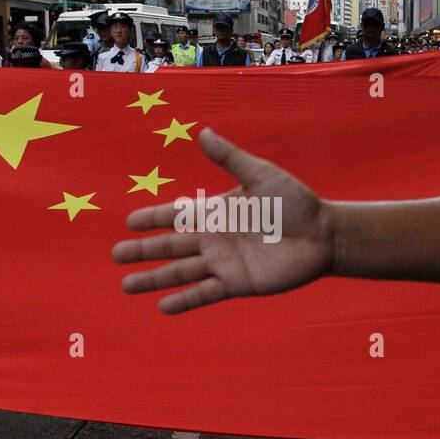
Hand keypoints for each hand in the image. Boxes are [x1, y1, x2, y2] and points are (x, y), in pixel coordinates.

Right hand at [113, 128, 333, 313]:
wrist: (323, 235)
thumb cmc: (295, 201)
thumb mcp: (260, 174)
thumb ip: (229, 158)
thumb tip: (202, 131)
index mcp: (216, 212)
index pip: (176, 215)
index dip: (152, 219)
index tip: (129, 223)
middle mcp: (214, 239)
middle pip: (170, 246)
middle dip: (143, 251)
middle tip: (116, 255)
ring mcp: (224, 263)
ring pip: (180, 272)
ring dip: (154, 279)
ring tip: (126, 287)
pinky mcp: (238, 283)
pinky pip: (204, 293)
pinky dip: (184, 300)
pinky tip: (162, 307)